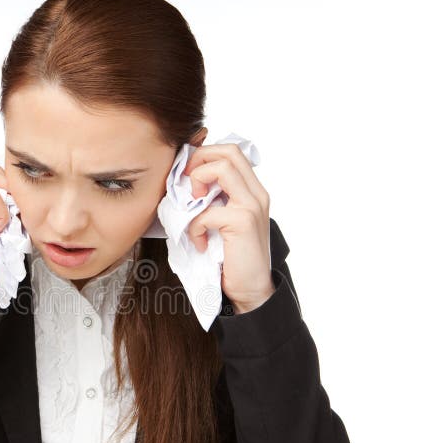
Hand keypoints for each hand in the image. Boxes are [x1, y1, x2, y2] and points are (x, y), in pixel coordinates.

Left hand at [183, 143, 274, 312]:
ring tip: (192, 208)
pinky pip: (208, 211)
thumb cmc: (233, 258)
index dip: (205, 154)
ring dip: (198, 183)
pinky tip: (199, 243)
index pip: (231, 151)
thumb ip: (214, 202)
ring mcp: (252, 206)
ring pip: (222, 168)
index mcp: (252, 191)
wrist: (251, 290)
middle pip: (229, 151)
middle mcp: (256, 194)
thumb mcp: (223, 223)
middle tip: (187, 186)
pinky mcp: (242, 222)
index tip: (188, 175)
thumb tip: (186, 185)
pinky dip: (195, 227)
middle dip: (200, 161)